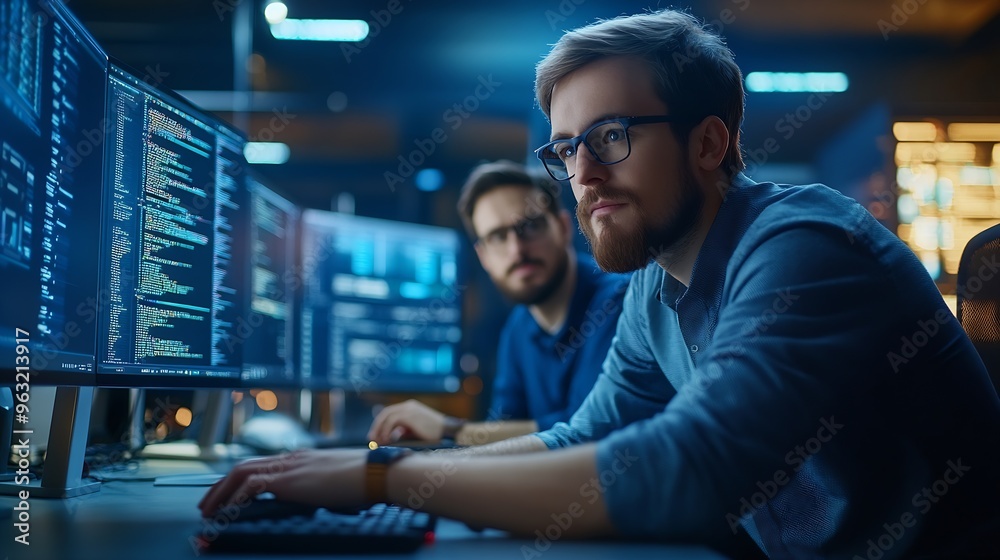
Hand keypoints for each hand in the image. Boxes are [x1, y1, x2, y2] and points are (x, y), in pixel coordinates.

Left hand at [198, 448, 366, 517]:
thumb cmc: (365, 480)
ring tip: (209, 510)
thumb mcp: (336, 481)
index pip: (262, 464)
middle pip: (244, 466)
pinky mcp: (290, 480)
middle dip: (220, 485)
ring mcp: (290, 466)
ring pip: (241, 472)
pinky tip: (228, 510)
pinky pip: (252, 485)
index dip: (239, 480)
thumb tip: (315, 498)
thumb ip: (320, 485)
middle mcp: (292, 458)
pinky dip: (236, 497)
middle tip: (207, 504)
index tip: (228, 494)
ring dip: (221, 492)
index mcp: (302, 458)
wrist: (375, 474)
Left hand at [367, 399, 446, 443]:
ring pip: (387, 416)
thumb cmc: (434, 433)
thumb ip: (404, 430)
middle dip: (377, 426)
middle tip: (371, 438)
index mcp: (410, 407)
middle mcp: (408, 406)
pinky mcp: (409, 416)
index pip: (390, 412)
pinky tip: (387, 440)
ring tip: (378, 441)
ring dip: (380, 429)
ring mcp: (409, 409)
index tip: (375, 435)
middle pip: (386, 413)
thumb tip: (391, 436)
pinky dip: (386, 430)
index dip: (380, 423)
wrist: (447, 431)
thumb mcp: (416, 430)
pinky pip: (392, 421)